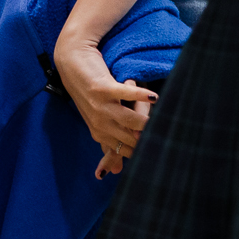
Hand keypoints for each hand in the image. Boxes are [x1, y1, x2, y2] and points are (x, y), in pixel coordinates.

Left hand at [53, 38, 155, 165]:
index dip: (140, 154)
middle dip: (147, 140)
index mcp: (99, 133)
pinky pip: (125, 94)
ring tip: (162, 121)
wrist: (71, 65)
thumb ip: (108, 145)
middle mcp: (99, 123)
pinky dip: (140, 96)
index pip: (123, 151)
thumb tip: (115, 173)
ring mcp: (99, 106)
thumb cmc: (90, 94)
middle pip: (130, 138)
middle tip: (167, 139)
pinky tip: (154, 98)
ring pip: (130, 120)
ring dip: (146, 122)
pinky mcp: (102, 87)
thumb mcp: (98, 121)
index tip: (157, 157)